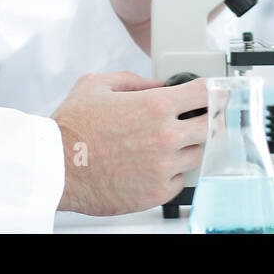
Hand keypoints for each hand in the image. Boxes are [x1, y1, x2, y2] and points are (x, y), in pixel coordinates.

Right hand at [53, 72, 208, 214]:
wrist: (55, 168)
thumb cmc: (72, 127)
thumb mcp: (98, 84)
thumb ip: (134, 80)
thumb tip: (156, 85)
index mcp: (154, 105)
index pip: (206, 94)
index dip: (216, 91)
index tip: (219, 93)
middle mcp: (165, 136)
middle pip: (212, 126)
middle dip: (213, 119)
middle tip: (206, 118)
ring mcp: (162, 166)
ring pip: (199, 154)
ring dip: (192, 146)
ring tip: (173, 142)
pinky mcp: (155, 192)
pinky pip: (180, 180)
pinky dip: (174, 171)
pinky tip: (159, 164)